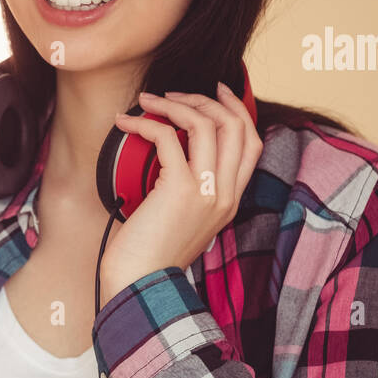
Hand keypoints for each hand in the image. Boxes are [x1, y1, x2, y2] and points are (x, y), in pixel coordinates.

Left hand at [99, 81, 262, 297]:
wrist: (140, 285)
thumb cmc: (150, 256)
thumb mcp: (183, 220)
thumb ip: (190, 190)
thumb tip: (171, 154)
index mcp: (230, 200)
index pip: (251, 141)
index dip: (236, 109)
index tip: (214, 92)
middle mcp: (225, 193)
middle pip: (235, 125)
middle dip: (206, 99)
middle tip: (175, 93)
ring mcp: (206, 191)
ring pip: (205, 124)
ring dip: (174, 103)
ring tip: (147, 100)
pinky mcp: (178, 189)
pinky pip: (167, 137)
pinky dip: (146, 122)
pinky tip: (126, 122)